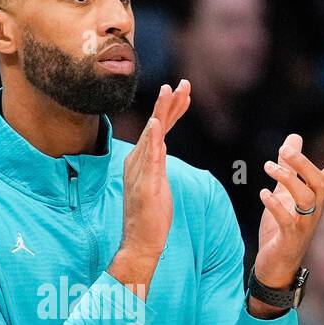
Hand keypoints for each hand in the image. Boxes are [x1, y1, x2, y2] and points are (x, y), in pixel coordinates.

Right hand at [109, 80, 190, 293]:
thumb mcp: (158, 182)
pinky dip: (152, 140)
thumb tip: (162, 146)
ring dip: (160, 113)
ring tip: (167, 92)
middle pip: (156, 126)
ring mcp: (140, 172)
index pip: (160, 128)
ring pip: (153, 136)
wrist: (141, 241)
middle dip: (169, 103)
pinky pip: (150, 159)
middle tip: (181, 83)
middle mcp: (139, 161)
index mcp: (143, 160)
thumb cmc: (151, 216)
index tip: (184, 92)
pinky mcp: (145, 185)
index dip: (172, 109)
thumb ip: (158, 162)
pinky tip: (156, 125)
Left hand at [254, 135, 323, 289]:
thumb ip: (289, 170)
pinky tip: (263, 193)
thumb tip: (292, 140)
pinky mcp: (290, 239)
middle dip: (303, 164)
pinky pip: (287, 221)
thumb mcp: (284, 195)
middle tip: (284, 149)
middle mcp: (313, 212)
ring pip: (306, 199)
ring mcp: (304, 226)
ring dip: (288, 180)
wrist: (276, 267)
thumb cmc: (282, 230)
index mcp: (314, 202)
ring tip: (268, 167)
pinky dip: (276, 206)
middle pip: (318, 183)